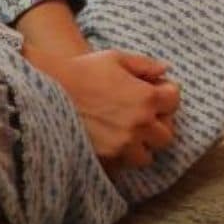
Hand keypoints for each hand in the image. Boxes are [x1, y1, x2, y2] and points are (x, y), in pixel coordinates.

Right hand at [26, 48, 179, 169]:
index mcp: (146, 98)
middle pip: (166, 135)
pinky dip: (121, 157)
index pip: (174, 101)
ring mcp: (122, 145)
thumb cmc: (84, 70)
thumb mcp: (116, 58)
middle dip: (159, 123)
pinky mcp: (105, 159)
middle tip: (145, 114)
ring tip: (128, 132)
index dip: (167, 93)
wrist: (49, 91)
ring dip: (141, 145)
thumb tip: (165, 70)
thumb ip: (145, 65)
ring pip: (146, 156)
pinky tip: (111, 141)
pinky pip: (122, 165)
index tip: (156, 90)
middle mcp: (139, 125)